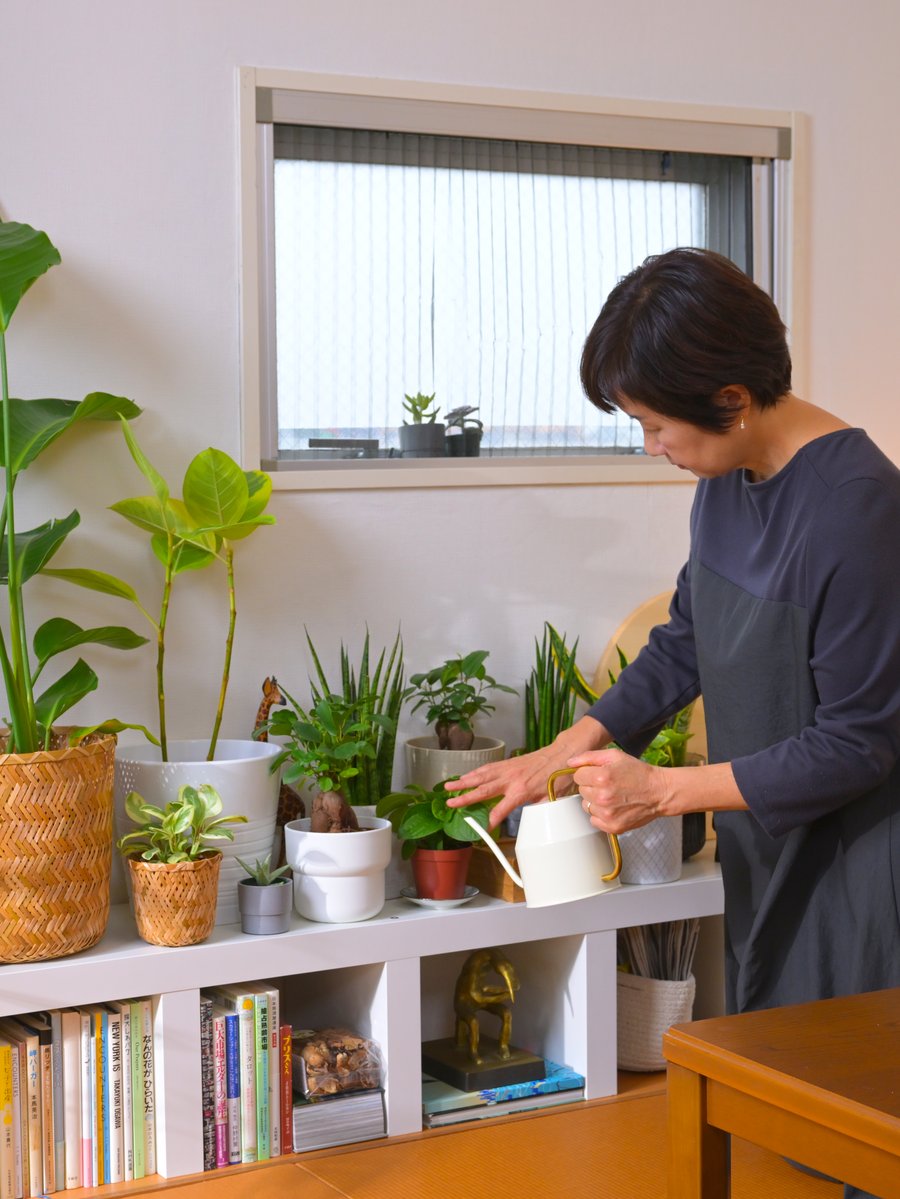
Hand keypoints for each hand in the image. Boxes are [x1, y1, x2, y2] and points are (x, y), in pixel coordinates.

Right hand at [444, 744, 573, 828]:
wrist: (561, 754)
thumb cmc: (557, 777)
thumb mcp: (550, 799)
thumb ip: (536, 810)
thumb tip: (530, 820)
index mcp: (520, 792)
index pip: (500, 810)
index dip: (490, 820)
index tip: (481, 829)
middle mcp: (510, 780)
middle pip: (483, 790)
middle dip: (465, 797)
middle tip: (450, 803)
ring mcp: (507, 769)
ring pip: (481, 775)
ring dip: (463, 781)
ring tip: (448, 786)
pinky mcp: (508, 762)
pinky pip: (488, 767)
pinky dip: (475, 772)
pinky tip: (467, 775)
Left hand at [570, 747, 669, 833]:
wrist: (659, 792)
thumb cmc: (638, 772)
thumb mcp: (615, 756)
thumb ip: (589, 757)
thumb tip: (570, 763)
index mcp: (602, 777)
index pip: (577, 776)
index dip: (588, 773)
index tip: (599, 774)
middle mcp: (602, 797)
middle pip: (581, 791)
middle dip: (592, 787)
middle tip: (608, 785)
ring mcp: (607, 814)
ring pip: (586, 806)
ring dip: (595, 801)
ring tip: (612, 796)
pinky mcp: (612, 827)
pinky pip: (594, 820)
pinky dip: (601, 815)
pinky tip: (614, 807)